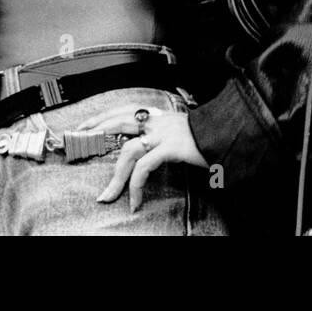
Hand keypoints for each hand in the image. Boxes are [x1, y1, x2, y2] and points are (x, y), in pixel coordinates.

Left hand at [82, 106, 206, 211]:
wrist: (231, 133)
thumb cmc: (209, 137)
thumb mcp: (184, 134)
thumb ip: (166, 139)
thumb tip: (150, 151)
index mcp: (163, 117)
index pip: (128, 109)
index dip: (106, 115)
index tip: (89, 123)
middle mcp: (161, 122)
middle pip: (122, 119)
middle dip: (98, 127)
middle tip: (80, 137)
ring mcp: (165, 134)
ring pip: (129, 151)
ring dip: (116, 177)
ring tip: (109, 195)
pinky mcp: (171, 148)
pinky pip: (144, 167)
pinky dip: (135, 185)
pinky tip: (135, 200)